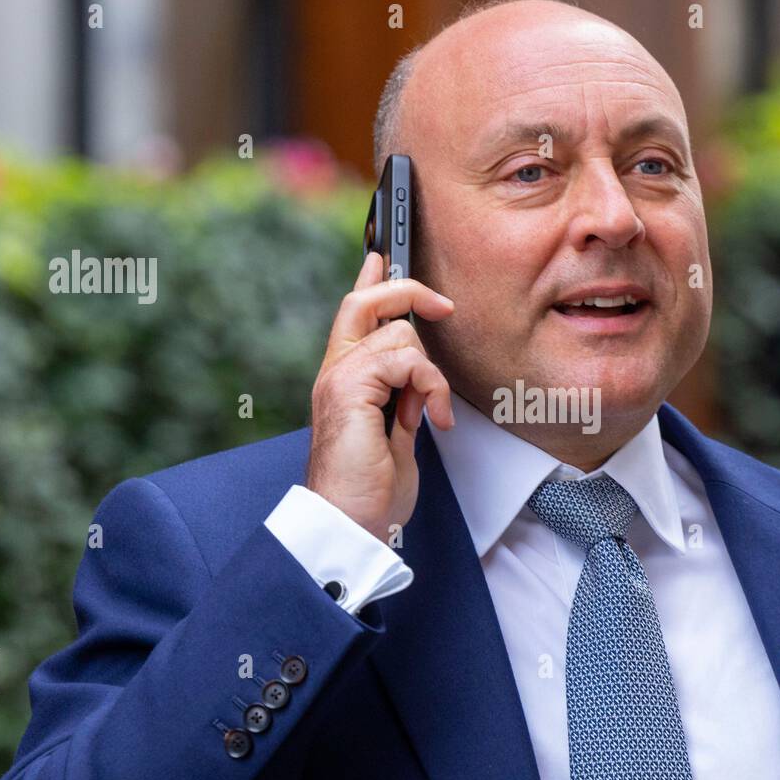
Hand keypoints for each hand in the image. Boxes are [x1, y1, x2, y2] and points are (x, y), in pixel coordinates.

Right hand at [305, 252, 454, 542]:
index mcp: (344, 380)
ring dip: (432, 374)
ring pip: (400, 334)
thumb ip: (402, 403)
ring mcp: (339, 377)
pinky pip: (407, 358)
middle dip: (407, 291)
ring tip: (433, 414)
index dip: (371, 282)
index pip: (354, 316)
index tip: (383, 257)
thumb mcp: (395, 437)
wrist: (348, 523)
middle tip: (444, 307)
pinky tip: (432, 418)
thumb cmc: (368, 491)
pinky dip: (431, 385)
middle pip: (364, 301)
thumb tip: (420, 383)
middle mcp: (335, 372)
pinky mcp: (350, 387)